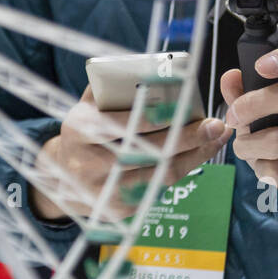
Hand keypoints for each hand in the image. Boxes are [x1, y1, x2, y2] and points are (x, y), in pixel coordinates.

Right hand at [30, 87, 231, 223]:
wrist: (62, 179)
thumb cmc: (86, 133)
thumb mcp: (86, 108)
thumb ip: (108, 89)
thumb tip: (146, 68)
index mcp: (80, 129)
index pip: (126, 123)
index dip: (160, 117)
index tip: (190, 107)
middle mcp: (88, 163)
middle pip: (148, 152)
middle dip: (188, 138)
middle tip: (215, 126)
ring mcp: (103, 191)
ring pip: (159, 175)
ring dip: (193, 157)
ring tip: (215, 139)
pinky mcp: (117, 211)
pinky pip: (158, 190)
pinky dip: (182, 172)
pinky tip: (198, 156)